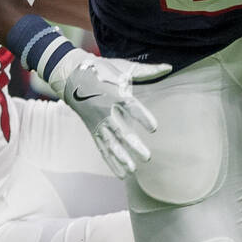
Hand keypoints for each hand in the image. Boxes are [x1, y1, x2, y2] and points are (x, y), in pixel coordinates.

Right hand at [41, 47, 170, 177]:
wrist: (72, 75)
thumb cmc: (103, 70)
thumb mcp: (124, 68)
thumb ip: (147, 71)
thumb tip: (168, 67)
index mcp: (115, 94)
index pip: (131, 108)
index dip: (142, 117)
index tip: (154, 128)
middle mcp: (105, 111)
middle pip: (119, 131)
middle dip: (133, 144)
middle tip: (147, 157)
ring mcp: (98, 123)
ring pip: (109, 143)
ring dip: (120, 157)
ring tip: (133, 170)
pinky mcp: (93, 130)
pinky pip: (102, 148)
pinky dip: (111, 161)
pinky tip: (121, 173)